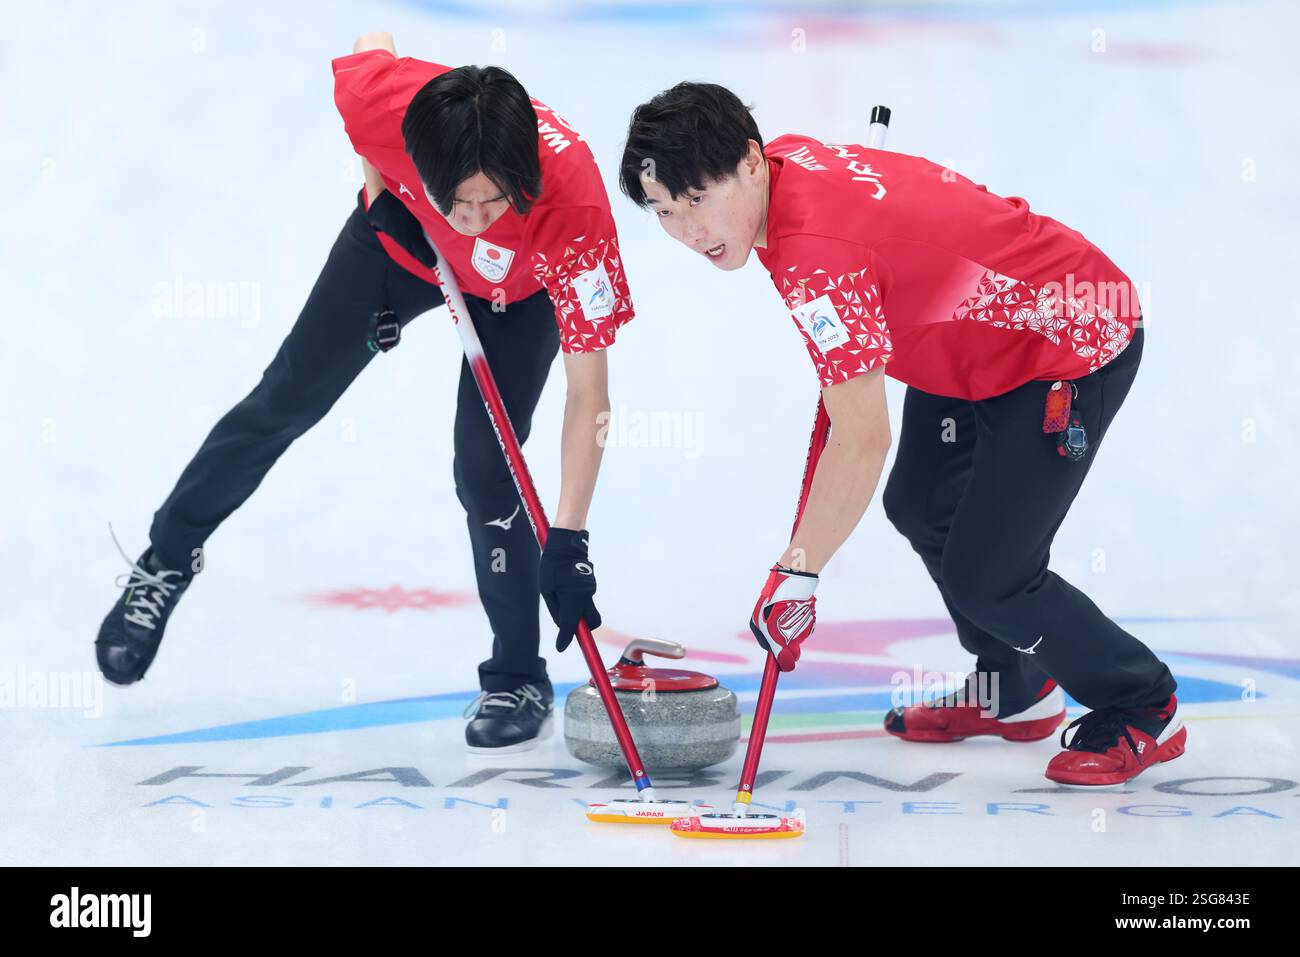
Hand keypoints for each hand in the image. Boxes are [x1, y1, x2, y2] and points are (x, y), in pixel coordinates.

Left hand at [539, 528, 600, 651]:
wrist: (567, 544)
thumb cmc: (552, 566)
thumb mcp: (547, 589)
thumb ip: (555, 608)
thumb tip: (562, 623)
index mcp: (573, 598)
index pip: (570, 625)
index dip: (565, 638)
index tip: (561, 647)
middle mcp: (586, 596)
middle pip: (592, 622)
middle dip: (583, 627)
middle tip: (569, 626)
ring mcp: (591, 590)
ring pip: (589, 611)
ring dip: (578, 612)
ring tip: (561, 598)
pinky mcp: (591, 585)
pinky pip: (586, 600)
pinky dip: (578, 602)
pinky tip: (566, 590)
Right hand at [749, 565, 818, 671]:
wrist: (795, 573)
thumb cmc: (784, 605)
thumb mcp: (779, 634)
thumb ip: (781, 652)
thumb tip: (787, 668)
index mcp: (758, 624)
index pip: (770, 648)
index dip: (780, 657)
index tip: (789, 666)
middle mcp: (767, 617)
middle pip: (784, 639)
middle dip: (795, 638)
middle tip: (800, 634)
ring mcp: (781, 609)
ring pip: (797, 628)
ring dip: (803, 626)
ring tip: (804, 614)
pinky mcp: (794, 602)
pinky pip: (803, 616)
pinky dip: (808, 616)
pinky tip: (808, 607)